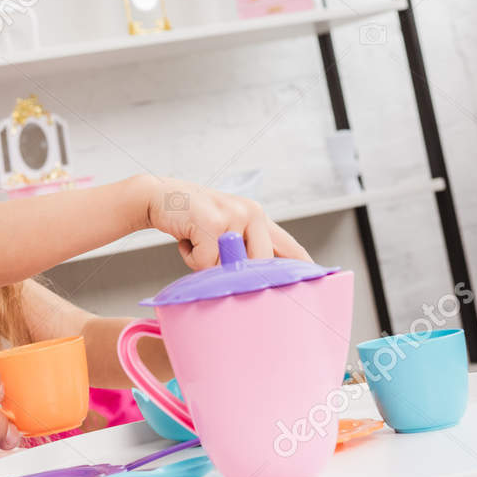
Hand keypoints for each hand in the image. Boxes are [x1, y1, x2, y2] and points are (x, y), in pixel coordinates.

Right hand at [138, 175, 310, 270]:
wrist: (158, 196)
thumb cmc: (191, 218)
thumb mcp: (223, 228)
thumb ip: (241, 248)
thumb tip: (257, 280)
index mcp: (257, 216)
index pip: (287, 245)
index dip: (303, 265)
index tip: (318, 280)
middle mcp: (251, 213)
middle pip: (259, 265)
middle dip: (237, 273)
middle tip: (213, 260)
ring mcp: (233, 216)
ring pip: (230, 266)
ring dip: (207, 264)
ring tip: (196, 242)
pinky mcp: (212, 223)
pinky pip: (206, 263)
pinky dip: (191, 257)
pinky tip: (186, 238)